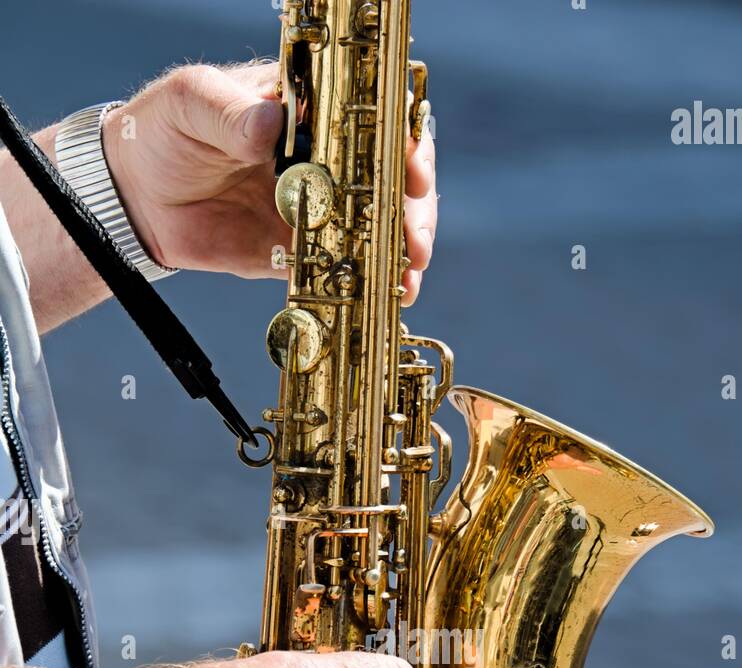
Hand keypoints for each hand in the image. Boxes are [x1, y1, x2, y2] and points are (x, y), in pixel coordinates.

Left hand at [101, 62, 436, 302]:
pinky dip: (365, 284)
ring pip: (374, 228)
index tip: (412, 172)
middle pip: (389, 180)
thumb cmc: (165, 129)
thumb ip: (231, 113)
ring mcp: (315, 208)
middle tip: (414, 239)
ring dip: (399, 252)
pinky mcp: (297, 253)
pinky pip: (339, 269)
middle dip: (412, 211)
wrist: (134, 193)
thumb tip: (269, 125)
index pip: (374, 121)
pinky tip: (384, 297)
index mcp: (309, 110)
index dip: (403, 145)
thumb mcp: (194, 103)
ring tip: (407, 276)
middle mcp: (323, 159)